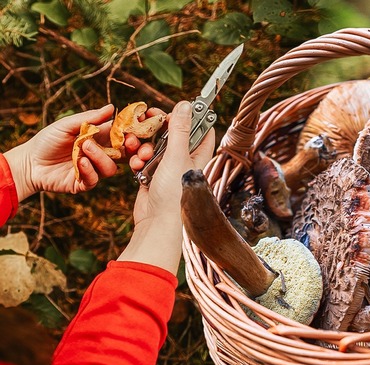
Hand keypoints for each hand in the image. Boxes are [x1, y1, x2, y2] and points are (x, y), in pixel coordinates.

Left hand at [3, 105, 158, 200]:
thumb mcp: (66, 125)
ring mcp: (94, 170)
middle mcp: (101, 154)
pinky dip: (89, 169)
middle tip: (129, 144)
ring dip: (101, 157)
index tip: (142, 124)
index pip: (124, 136)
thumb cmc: (47, 141)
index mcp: (100, 138)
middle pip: (127, 155)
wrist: (29, 162)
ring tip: (84, 148)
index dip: (135, 132)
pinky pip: (95, 179)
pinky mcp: (85, 183)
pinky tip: (78, 163)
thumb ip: (90, 118)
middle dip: (134, 151)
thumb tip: (112, 107)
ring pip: (112, 168)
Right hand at [118, 101, 214, 273]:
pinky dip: (138, 161)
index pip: (202, 129)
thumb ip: (179, 130)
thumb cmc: (173, 194)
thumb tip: (186, 104)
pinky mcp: (151, 176)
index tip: (177, 108)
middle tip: (148, 123)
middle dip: (158, 130)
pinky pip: (143, 160)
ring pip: (154, 146)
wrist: (156, 222)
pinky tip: (137, 167)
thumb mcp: (177, 156)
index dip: (191, 116)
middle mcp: (184, 161)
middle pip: (173, 134)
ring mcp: (167, 169)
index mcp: (199, 155)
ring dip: (145, 147)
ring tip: (143, 156)